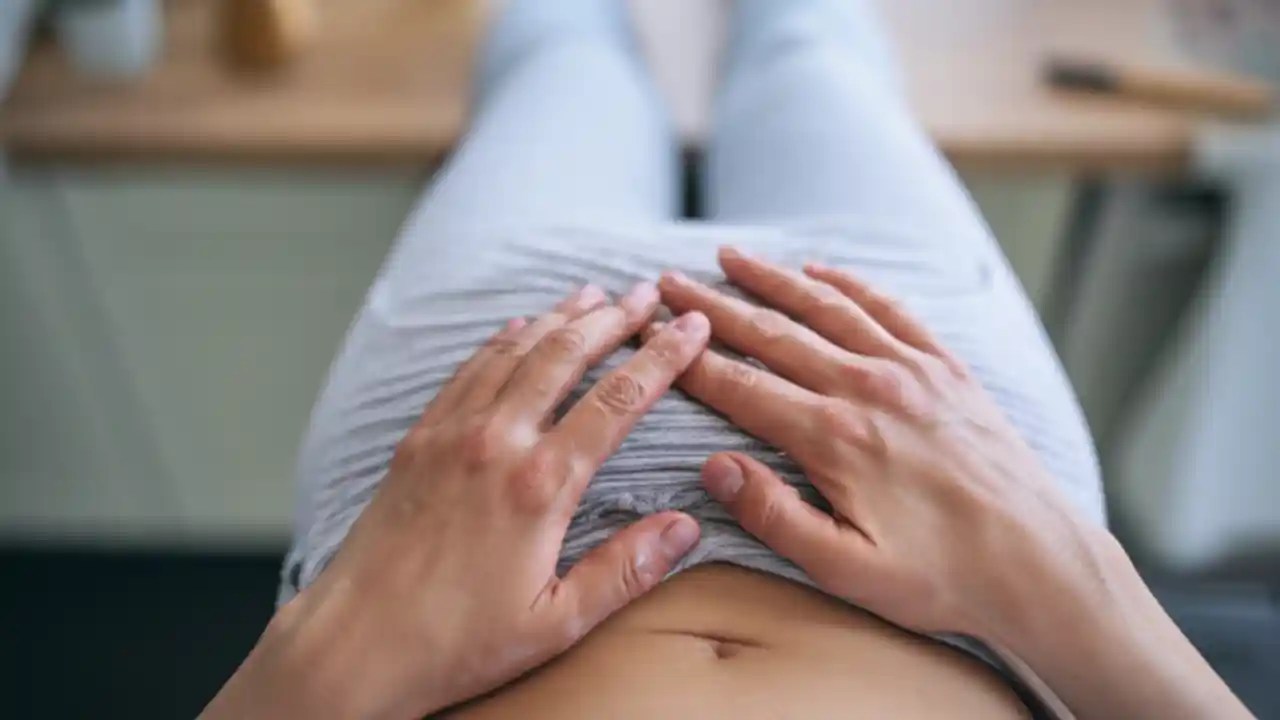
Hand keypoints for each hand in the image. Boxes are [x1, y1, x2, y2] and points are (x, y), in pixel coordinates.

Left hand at [204, 284, 709, 719]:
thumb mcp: (557, 622)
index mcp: (540, 485)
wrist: (356, 642)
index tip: (692, 327)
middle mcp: (495, 443)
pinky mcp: (418, 440)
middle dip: (613, 319)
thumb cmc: (458, 642)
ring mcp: (451, 434)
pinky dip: (501, 341)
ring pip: (515, 352)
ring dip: (559, 318)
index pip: (617, 401)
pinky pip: (467, 371)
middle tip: (647, 293)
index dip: (662, 357)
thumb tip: (686, 528)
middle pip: (565, 356)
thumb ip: (626, 570)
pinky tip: (519, 328)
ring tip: (593, 294)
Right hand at [658, 248, 1091, 639]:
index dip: (687, 359)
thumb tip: (714, 466)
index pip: (740, 386)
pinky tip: (821, 270)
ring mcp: (910, 370)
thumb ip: (775, 516)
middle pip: (772, 334)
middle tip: (668, 281)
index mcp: (835, 438)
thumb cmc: (941, 577)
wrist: (1040, 562)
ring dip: (773, 279)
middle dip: (713, 307)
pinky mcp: (946, 368)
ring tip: (730, 258)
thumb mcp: (847, 570)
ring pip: (826, 308)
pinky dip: (849, 284)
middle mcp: (868, 388)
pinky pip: (888, 309)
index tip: (649, 333)